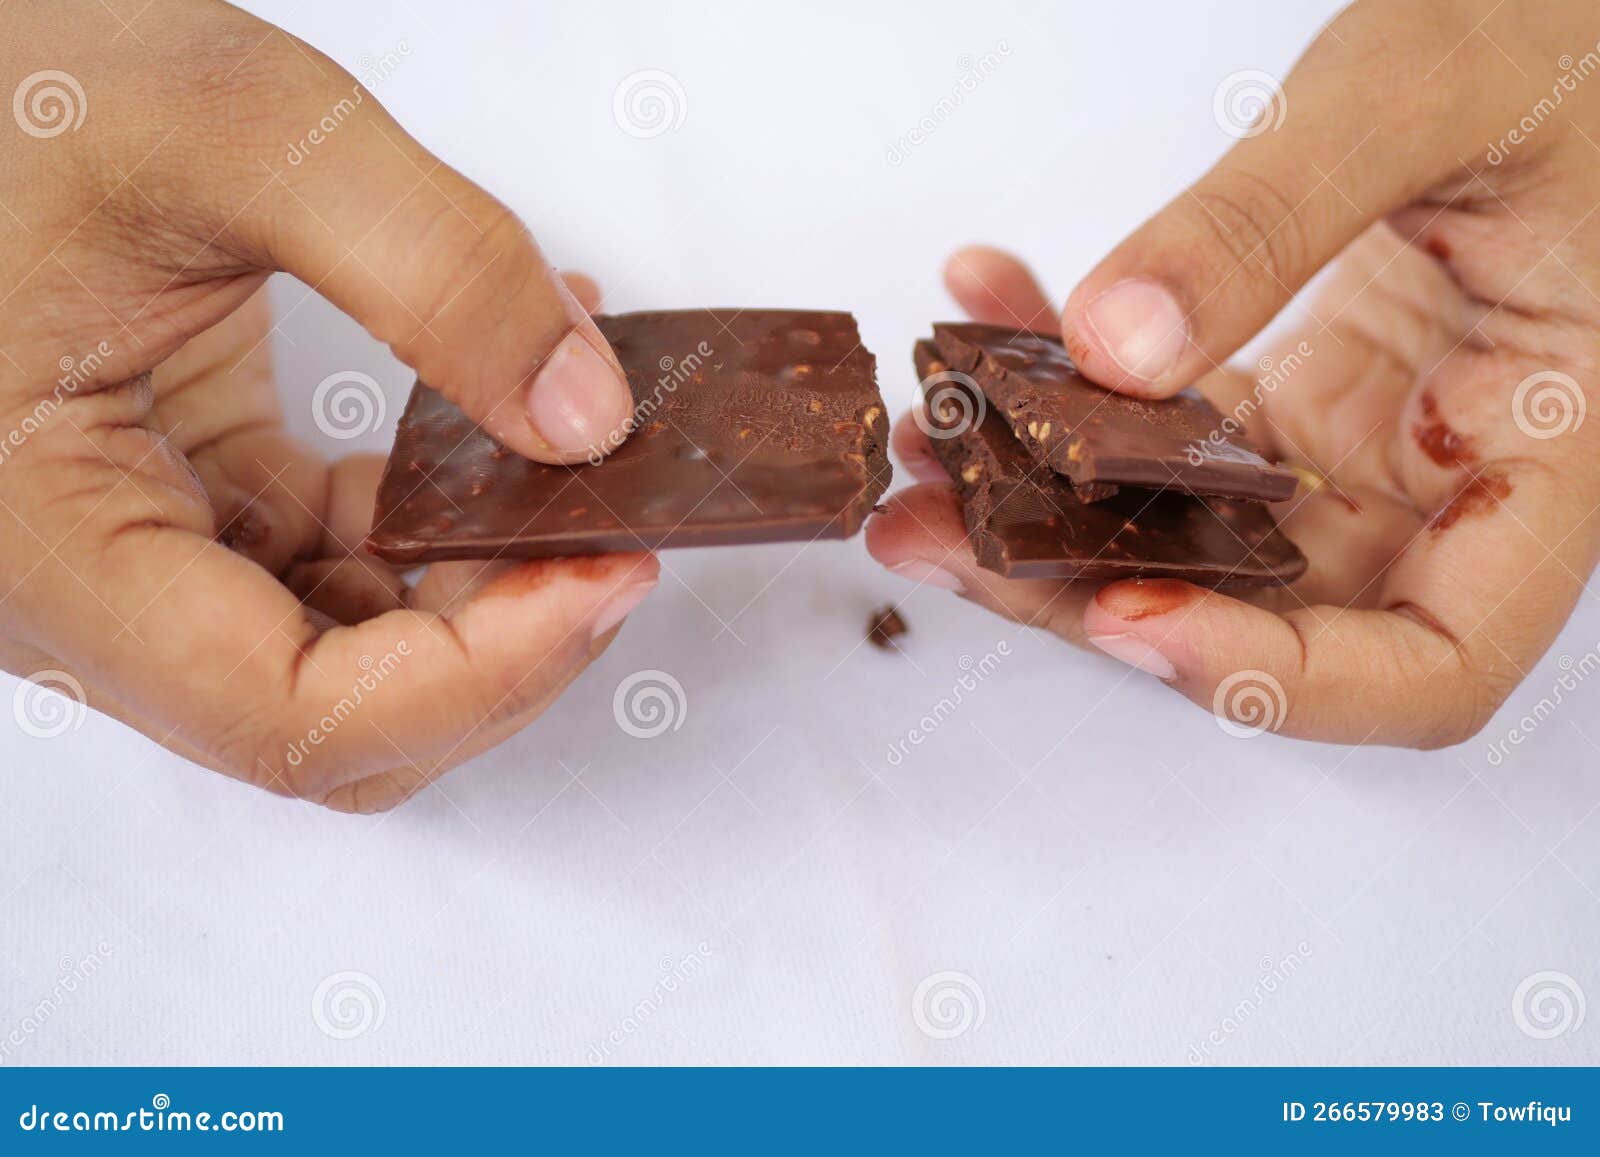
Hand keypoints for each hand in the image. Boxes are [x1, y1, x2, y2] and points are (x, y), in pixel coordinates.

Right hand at [0, 0, 653, 810]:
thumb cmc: (16, 86)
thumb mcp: (242, 135)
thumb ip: (436, 271)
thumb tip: (586, 418)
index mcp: (51, 549)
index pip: (293, 716)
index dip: (477, 676)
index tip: (606, 575)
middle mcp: (87, 595)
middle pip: (339, 718)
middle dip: (501, 642)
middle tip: (612, 529)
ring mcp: (142, 561)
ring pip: (352, 658)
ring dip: (484, 581)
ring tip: (571, 456)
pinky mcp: (192, 509)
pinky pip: (340, 568)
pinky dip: (440, 517)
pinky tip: (499, 419)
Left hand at [871, 0, 1599, 747]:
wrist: (1551, 9)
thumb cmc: (1560, 35)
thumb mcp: (1425, 93)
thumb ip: (1272, 218)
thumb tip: (1118, 346)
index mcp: (1544, 457)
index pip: (1430, 663)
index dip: (1278, 676)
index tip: (1133, 616)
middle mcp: (1448, 481)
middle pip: (1268, 617)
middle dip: (1089, 591)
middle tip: (947, 537)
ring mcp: (1361, 447)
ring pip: (1192, 537)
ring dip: (1046, 508)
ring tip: (929, 447)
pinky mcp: (1293, 396)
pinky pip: (1163, 435)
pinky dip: (1071, 393)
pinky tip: (993, 319)